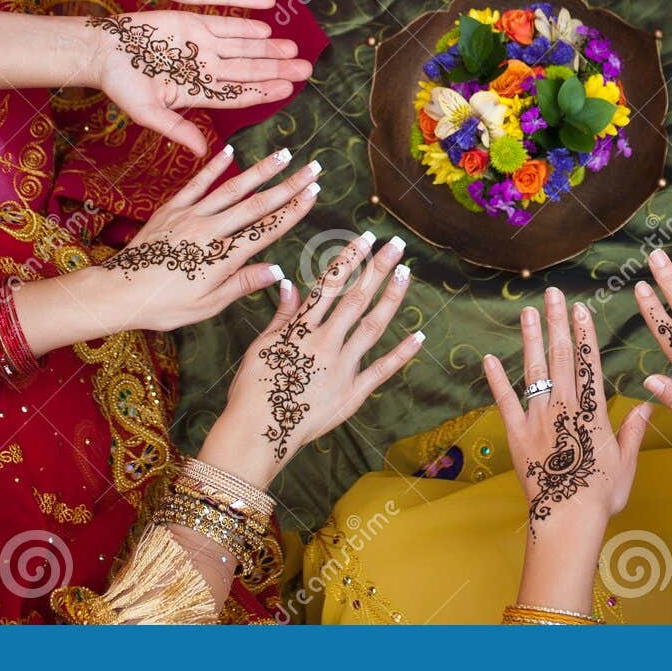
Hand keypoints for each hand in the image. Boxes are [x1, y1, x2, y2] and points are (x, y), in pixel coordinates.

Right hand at [87, 10, 312, 154]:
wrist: (101, 49)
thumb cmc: (120, 84)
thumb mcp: (146, 111)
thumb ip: (176, 128)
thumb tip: (201, 152)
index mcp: (198, 91)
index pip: (238, 93)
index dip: (262, 92)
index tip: (287, 90)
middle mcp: (205, 69)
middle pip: (248, 71)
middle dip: (275, 69)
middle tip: (304, 68)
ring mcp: (201, 45)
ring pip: (243, 48)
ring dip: (267, 48)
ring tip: (293, 48)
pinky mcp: (193, 23)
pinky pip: (225, 25)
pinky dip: (244, 26)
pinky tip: (266, 28)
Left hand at [98, 147, 319, 331]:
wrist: (118, 292)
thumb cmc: (163, 306)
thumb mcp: (207, 305)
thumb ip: (242, 284)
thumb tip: (276, 271)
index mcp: (221, 257)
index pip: (266, 229)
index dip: (293, 210)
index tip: (313, 193)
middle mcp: (210, 231)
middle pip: (256, 204)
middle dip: (288, 185)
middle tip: (312, 167)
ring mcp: (190, 216)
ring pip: (232, 188)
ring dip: (260, 170)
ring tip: (283, 154)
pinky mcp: (171, 210)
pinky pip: (197, 183)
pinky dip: (214, 167)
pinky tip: (230, 152)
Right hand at [205, 232, 421, 484]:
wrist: (259, 433)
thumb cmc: (253, 389)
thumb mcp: (261, 345)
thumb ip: (281, 314)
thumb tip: (290, 282)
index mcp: (302, 328)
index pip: (330, 284)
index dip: (350, 258)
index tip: (366, 238)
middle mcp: (326, 342)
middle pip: (357, 297)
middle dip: (378, 268)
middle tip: (396, 244)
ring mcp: (342, 367)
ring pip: (373, 325)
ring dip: (391, 297)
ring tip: (406, 273)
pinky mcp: (353, 393)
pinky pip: (382, 369)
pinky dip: (402, 352)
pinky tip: (418, 334)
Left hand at [483, 288, 650, 540]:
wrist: (567, 518)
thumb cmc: (601, 495)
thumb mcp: (626, 463)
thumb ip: (633, 430)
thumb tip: (647, 403)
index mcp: (592, 412)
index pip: (588, 363)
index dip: (584, 334)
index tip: (581, 309)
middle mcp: (564, 407)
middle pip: (560, 357)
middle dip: (557, 323)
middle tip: (552, 294)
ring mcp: (537, 418)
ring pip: (534, 371)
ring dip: (531, 340)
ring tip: (527, 312)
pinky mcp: (516, 434)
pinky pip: (504, 402)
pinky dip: (496, 380)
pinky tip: (489, 358)